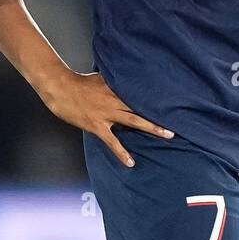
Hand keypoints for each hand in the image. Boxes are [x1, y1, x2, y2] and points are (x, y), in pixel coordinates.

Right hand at [38, 70, 172, 166]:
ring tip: (167, 135)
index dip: (156, 96)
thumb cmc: (78, 82)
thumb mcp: (99, 77)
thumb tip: (125, 76)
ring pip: (133, 121)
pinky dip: (122, 153)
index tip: (173, 98)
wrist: (60, 88)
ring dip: (151, 128)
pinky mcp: (97, 126)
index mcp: (116, 88)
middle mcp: (115, 100)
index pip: (140, 92)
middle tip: (178, 117)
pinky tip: (131, 163)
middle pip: (142, 107)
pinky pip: (112, 142)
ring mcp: (107, 114)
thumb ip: (113, 80)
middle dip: (160, 112)